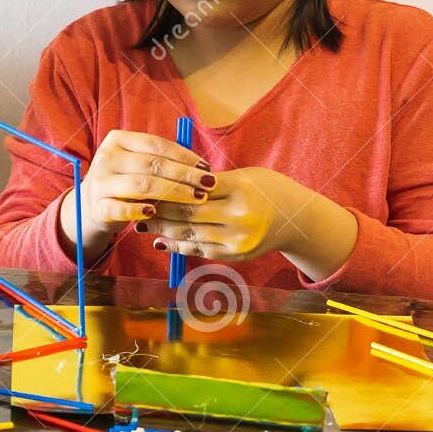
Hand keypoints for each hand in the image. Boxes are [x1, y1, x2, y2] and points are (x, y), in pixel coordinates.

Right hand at [60, 128, 214, 253]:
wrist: (90, 205)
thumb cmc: (124, 181)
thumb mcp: (136, 163)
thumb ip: (161, 160)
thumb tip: (201, 165)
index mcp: (118, 140)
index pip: (156, 145)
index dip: (184, 156)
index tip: (206, 167)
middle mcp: (106, 158)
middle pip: (152, 164)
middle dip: (184, 175)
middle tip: (208, 184)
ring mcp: (100, 183)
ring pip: (141, 185)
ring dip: (173, 192)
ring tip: (196, 198)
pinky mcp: (98, 207)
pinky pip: (121, 209)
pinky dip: (138, 210)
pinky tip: (154, 213)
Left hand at [143, 166, 305, 260]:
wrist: (296, 220)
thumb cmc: (266, 190)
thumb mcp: (244, 176)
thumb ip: (210, 181)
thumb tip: (170, 180)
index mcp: (240, 190)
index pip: (194, 188)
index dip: (167, 187)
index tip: (146, 183)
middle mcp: (240, 217)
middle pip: (188, 212)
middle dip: (159, 209)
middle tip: (136, 204)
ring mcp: (238, 239)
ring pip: (190, 234)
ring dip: (162, 230)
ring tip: (141, 224)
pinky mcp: (235, 255)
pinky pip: (199, 250)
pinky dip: (177, 245)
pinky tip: (160, 240)